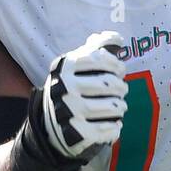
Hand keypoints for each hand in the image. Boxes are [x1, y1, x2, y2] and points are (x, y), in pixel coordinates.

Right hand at [39, 30, 128, 162]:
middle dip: (121, 87)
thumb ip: (95, 48)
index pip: (99, 58)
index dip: (115, 64)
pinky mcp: (76, 133)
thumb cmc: (70, 88)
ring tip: (120, 106)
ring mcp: (69, 111)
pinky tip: (115, 123)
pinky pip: (106, 128)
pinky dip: (115, 127)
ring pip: (111, 106)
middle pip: (108, 83)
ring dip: (120, 106)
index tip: (119, 70)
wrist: (49, 125)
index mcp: (64, 67)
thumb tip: (117, 38)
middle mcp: (64, 87)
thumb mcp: (75, 66)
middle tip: (122, 90)